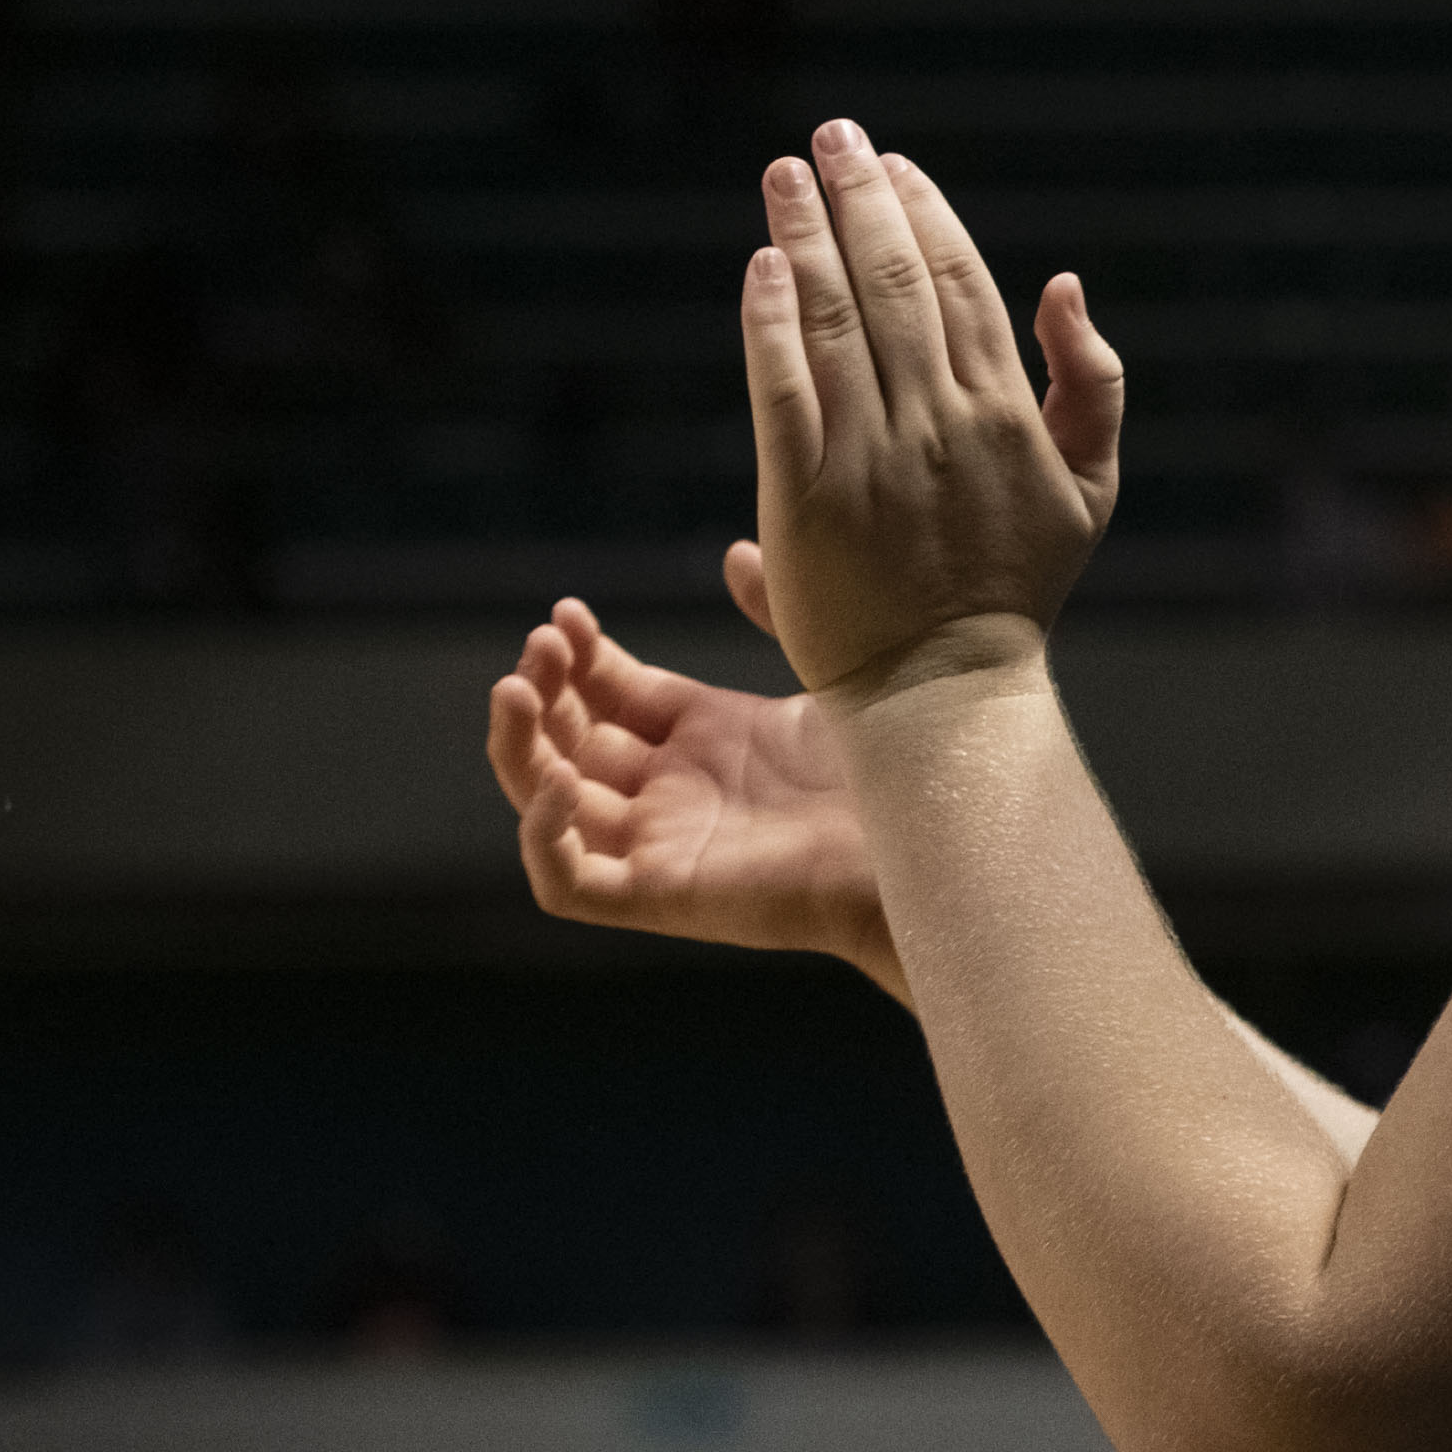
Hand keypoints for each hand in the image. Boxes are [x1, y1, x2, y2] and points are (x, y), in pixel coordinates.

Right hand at [488, 577, 902, 991]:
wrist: (933, 833)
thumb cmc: (897, 762)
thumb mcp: (826, 669)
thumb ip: (776, 612)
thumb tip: (734, 552)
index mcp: (706, 734)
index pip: (608, 693)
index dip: (578, 655)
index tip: (567, 613)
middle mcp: (675, 790)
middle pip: (567, 741)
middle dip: (541, 688)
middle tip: (543, 643)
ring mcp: (664, 846)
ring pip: (547, 804)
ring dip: (517, 746)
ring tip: (518, 687)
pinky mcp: (664, 899)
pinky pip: (567, 883)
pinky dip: (543, 836)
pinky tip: (558, 779)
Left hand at [741, 124, 1125, 700]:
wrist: (945, 689)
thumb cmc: (1018, 587)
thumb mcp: (1091, 488)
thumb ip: (1092, 383)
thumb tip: (1063, 282)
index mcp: (1007, 416)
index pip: (961, 286)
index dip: (927, 215)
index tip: (896, 165)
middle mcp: (940, 425)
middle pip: (895, 284)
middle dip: (862, 198)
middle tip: (832, 136)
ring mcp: (869, 460)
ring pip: (836, 321)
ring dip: (809, 236)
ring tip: (785, 175)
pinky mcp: (803, 498)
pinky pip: (783, 390)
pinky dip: (773, 321)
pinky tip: (764, 266)